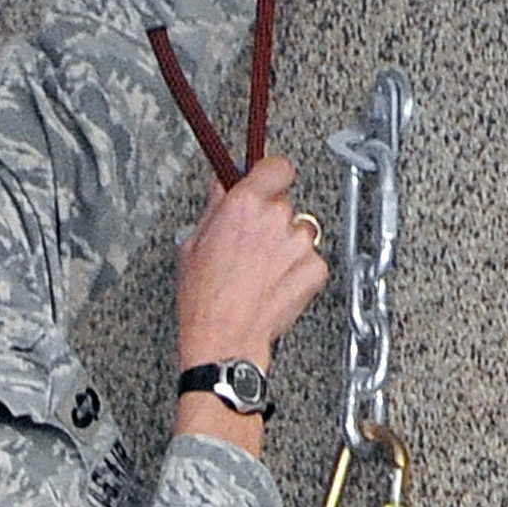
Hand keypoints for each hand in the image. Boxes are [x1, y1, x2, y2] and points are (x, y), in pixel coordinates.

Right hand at [175, 155, 327, 440]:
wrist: (225, 339)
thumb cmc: (205, 299)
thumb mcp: (193, 244)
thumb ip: (214, 209)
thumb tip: (222, 188)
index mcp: (244, 204)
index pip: (276, 167)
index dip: (271, 176)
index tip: (267, 184)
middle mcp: (275, 217)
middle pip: (285, 204)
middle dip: (272, 221)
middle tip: (252, 247)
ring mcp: (298, 243)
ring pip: (300, 232)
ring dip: (287, 246)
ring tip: (263, 272)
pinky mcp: (315, 268)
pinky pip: (312, 260)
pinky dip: (300, 271)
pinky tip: (276, 285)